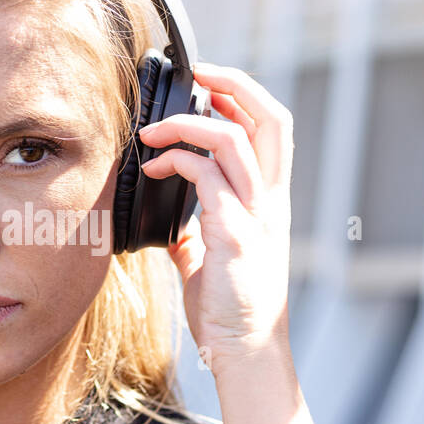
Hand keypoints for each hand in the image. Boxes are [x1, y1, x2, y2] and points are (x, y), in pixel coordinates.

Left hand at [137, 61, 294, 377]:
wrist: (244, 351)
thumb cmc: (229, 311)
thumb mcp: (212, 262)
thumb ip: (196, 237)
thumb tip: (170, 228)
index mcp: (268, 201)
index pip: (272, 128)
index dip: (245, 95)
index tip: (209, 83)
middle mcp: (270, 200)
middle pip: (271, 117)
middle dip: (234, 82)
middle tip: (196, 72)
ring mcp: (256, 215)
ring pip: (234, 138)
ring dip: (187, 123)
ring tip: (152, 133)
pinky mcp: (236, 233)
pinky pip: (208, 177)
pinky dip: (176, 163)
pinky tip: (152, 172)